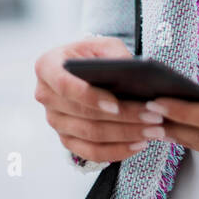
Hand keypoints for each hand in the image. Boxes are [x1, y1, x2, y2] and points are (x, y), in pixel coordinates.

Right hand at [34, 36, 169, 162]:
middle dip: (122, 117)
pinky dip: (117, 151)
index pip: (64, 85)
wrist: (84, 70)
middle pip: (83, 114)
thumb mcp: (105, 46)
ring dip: (125, 135)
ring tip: (153, 130)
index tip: (116, 105)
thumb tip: (132, 75)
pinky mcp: (66, 139)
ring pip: (90, 135)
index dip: (89, 97)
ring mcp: (54, 120)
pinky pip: (91, 152)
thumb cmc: (95, 55)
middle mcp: (45, 96)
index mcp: (48, 66)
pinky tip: (139, 144)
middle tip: (153, 116)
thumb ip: (115, 56)